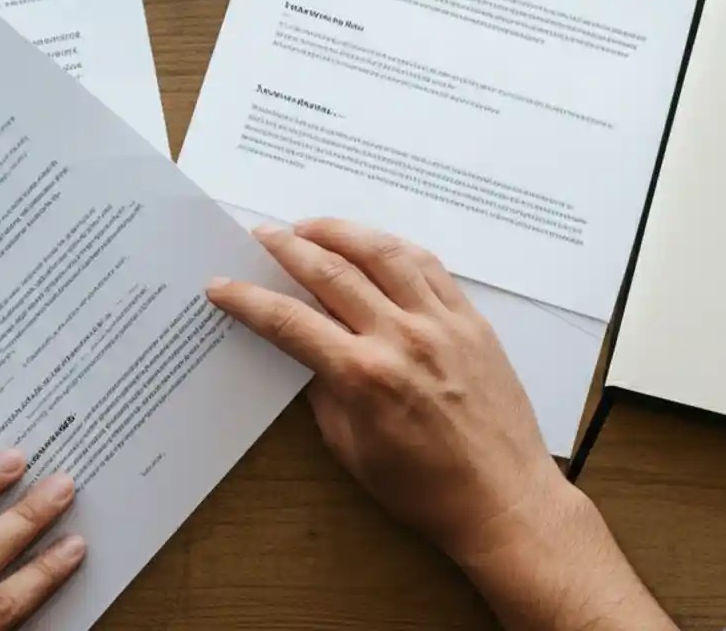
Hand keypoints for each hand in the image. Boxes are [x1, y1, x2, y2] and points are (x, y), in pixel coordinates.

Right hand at [208, 219, 674, 629]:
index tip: (222, 284)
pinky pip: (428, 266)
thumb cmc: (424, 490)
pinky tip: (373, 243)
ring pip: (383, 252)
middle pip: (331, 271)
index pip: (290, 321)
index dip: (248, 298)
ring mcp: (441, 323)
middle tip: (261, 233)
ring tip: (311, 226)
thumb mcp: (353, 450)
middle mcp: (401, 337)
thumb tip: (305, 352)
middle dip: (287, 247)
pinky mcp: (472, 320)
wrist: (504, 498)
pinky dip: (394, 246)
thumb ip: (324, 393)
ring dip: (340, 231)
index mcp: (363, 376)